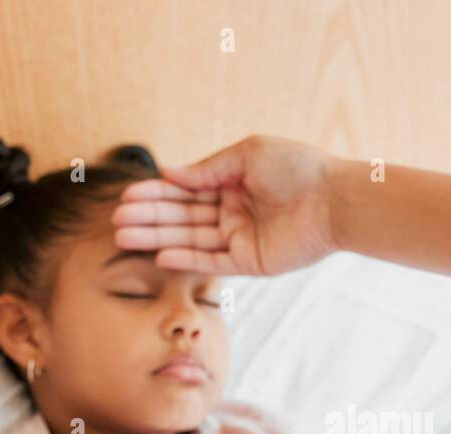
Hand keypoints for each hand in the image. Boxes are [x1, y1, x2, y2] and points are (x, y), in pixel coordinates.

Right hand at [111, 135, 338, 275]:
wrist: (334, 198)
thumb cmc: (297, 169)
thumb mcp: (245, 155)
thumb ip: (206, 169)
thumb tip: (169, 174)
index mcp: (232, 183)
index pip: (185, 191)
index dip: (156, 194)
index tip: (126, 197)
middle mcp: (233, 212)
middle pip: (182, 216)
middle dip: (149, 217)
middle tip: (116, 220)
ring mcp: (240, 238)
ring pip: (190, 239)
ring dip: (158, 238)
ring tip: (125, 236)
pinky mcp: (250, 262)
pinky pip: (211, 262)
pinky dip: (185, 259)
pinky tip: (159, 254)